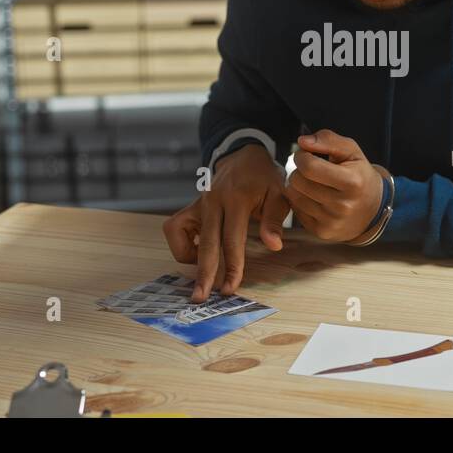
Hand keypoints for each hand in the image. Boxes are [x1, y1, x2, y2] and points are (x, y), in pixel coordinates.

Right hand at [162, 144, 288, 301]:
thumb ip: (275, 220)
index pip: (232, 240)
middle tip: (201, 297)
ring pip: (180, 236)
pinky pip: (174, 229)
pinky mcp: (188, 206)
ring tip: (207, 262)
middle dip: (203, 273)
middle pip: (204, 243)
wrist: (243, 156)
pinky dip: (182, 244)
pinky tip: (200, 247)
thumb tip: (273, 246)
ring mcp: (197, 203)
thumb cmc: (263, 179)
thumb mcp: (278, 194)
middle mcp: (212, 201)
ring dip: (190, 256)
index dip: (232, 267)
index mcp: (236, 199)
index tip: (231, 288)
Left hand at [284, 129, 384, 242]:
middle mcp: (342, 206)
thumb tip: (302, 142)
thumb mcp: (352, 151)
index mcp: (352, 182)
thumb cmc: (359, 175)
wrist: (372, 210)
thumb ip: (329, 139)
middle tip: (310, 169)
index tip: (306, 154)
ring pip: (293, 195)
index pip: (309, 166)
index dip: (302, 156)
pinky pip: (295, 210)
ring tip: (312, 182)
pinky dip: (300, 200)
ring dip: (297, 185)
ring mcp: (331, 222)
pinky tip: (313, 197)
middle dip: (299, 170)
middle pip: (298, 181)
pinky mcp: (321, 232)